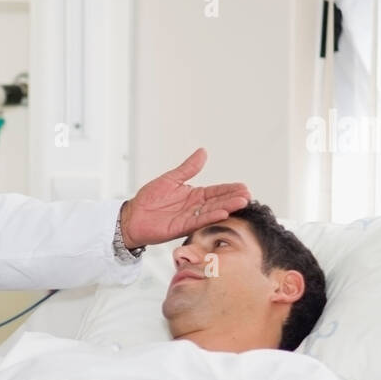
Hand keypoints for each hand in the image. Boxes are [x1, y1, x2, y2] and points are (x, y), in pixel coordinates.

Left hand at [119, 148, 250, 248]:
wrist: (132, 215)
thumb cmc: (149, 198)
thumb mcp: (171, 179)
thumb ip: (188, 168)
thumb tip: (203, 152)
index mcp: (194, 195)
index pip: (215, 191)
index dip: (229, 189)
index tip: (243, 187)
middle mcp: (195, 207)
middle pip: (217, 202)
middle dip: (233, 198)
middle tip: (248, 195)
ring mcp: (189, 218)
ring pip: (211, 211)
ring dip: (227, 207)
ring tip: (242, 203)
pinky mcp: (181, 227)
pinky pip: (198, 221)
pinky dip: (210, 217)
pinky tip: (223, 213)